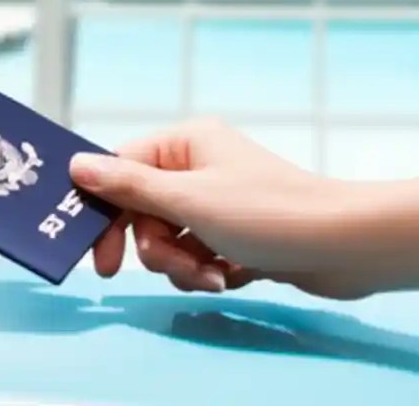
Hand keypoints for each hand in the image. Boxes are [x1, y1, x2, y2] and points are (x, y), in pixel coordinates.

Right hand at [69, 118, 377, 299]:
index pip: (121, 170)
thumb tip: (76, 165)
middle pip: (142, 211)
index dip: (107, 215)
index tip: (102, 260)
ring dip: (182, 265)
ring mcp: (217, 199)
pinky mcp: (234, 232)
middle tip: (178, 267)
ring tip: (214, 274)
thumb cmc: (267, 214)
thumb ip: (127, 187)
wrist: (342, 246)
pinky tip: (231, 276)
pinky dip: (205, 270)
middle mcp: (199, 164)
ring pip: (167, 239)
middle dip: (157, 249)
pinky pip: (195, 254)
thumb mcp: (187, 201)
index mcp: (185, 142)